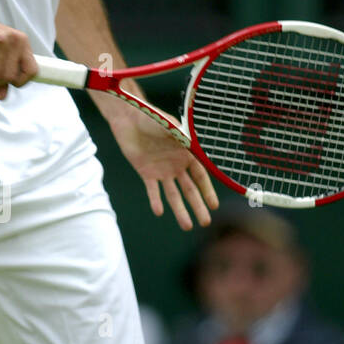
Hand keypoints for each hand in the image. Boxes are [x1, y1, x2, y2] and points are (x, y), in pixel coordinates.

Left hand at [107, 111, 218, 229]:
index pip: (200, 177)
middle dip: (198, 206)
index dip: (207, 191)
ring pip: (173, 195)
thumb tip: (191, 143)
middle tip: (206, 223)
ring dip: (180, 210)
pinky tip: (159, 212)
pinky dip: (155, 200)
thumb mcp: (169, 125)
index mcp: (187, 154)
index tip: (214, 206)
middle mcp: (177, 166)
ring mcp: (162, 171)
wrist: (129, 118)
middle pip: (190, 190)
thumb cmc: (153, 117)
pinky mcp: (146, 173)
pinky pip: (152, 190)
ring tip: (187, 226)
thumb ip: (180, 135)